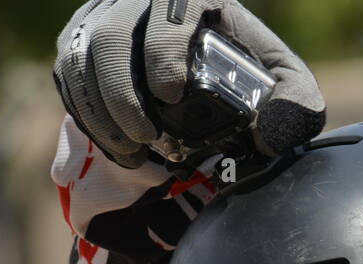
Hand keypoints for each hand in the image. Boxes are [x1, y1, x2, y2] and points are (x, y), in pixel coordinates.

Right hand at [54, 0, 325, 168]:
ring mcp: (106, 15)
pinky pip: (67, 73)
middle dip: (123, 93)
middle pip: (113, 34)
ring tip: (131, 150)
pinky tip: (113, 144)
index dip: (163, 49)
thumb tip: (267, 136)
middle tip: (148, 137)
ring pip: (81, 55)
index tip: (171, 95)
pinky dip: (84, 113)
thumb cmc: (254, 75)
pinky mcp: (83, 40)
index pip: (168, 7)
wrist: (220, 75)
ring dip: (99, 110)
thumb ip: (295, 105)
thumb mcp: (287, 84)